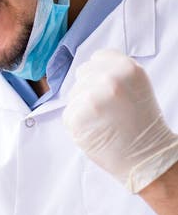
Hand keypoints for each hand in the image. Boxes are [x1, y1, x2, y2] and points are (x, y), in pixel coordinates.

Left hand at [63, 49, 177, 192]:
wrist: (146, 157)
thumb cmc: (140, 123)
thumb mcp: (136, 86)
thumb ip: (114, 72)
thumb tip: (88, 69)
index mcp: (127, 67)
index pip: (98, 58)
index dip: (101, 75)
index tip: (110, 91)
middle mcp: (110, 79)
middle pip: (82, 74)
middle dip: (91, 90)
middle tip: (108, 110)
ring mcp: (91, 97)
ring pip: (74, 95)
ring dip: (83, 107)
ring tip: (104, 121)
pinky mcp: (77, 116)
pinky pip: (68, 114)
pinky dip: (78, 125)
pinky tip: (96, 131)